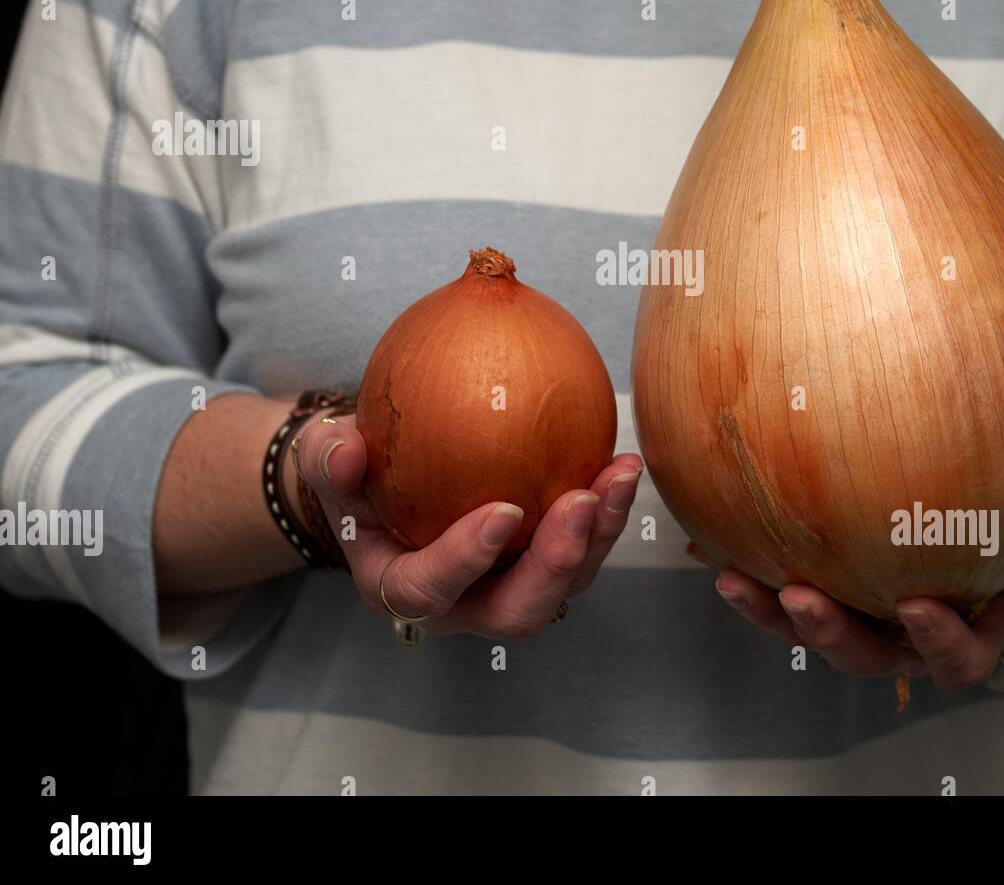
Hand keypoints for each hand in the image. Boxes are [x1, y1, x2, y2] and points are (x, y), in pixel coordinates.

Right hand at [294, 414, 642, 638]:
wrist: (387, 483)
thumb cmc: (355, 473)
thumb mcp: (325, 460)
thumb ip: (328, 458)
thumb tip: (346, 448)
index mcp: (400, 588)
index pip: (430, 589)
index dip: (466, 559)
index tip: (503, 511)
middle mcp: (461, 603)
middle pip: (516, 610)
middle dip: (555, 564)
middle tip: (580, 501)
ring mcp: (507, 587)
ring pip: (563, 584)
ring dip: (598, 536)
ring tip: (620, 476)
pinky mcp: (543, 563)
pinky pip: (583, 547)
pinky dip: (607, 510)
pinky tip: (624, 461)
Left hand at [706, 504, 1003, 689]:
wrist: (969, 508)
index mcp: (961, 628)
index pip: (953, 657)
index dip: (936, 641)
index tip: (916, 605)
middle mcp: (898, 632)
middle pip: (861, 654)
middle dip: (828, 632)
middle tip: (801, 596)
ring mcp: (852, 608)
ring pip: (805, 627)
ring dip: (766, 608)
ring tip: (731, 575)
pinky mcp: (813, 580)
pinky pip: (770, 579)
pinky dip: (738, 558)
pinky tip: (702, 533)